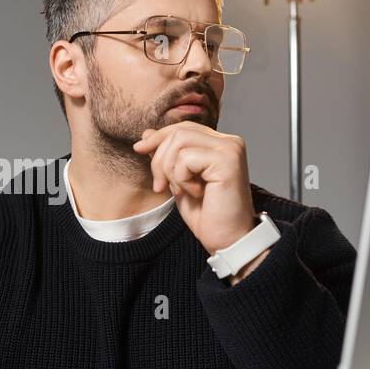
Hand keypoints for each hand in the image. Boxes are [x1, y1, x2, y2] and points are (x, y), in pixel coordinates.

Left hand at [132, 121, 259, 259]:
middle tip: (160, 186)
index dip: (158, 138)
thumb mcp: (178, 179)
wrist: (227, 240)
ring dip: (170, 170)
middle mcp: (229, 142)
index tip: (139, 150)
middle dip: (159, 158)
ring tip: (181, 190)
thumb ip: (167, 155)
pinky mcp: (228, 161)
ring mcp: (230, 149)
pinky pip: (186, 158)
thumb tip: (147, 133)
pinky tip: (196, 193)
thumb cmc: (206, 214)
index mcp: (220, 143)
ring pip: (179, 141)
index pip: (183, 128)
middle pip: (178, 131)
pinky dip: (182, 179)